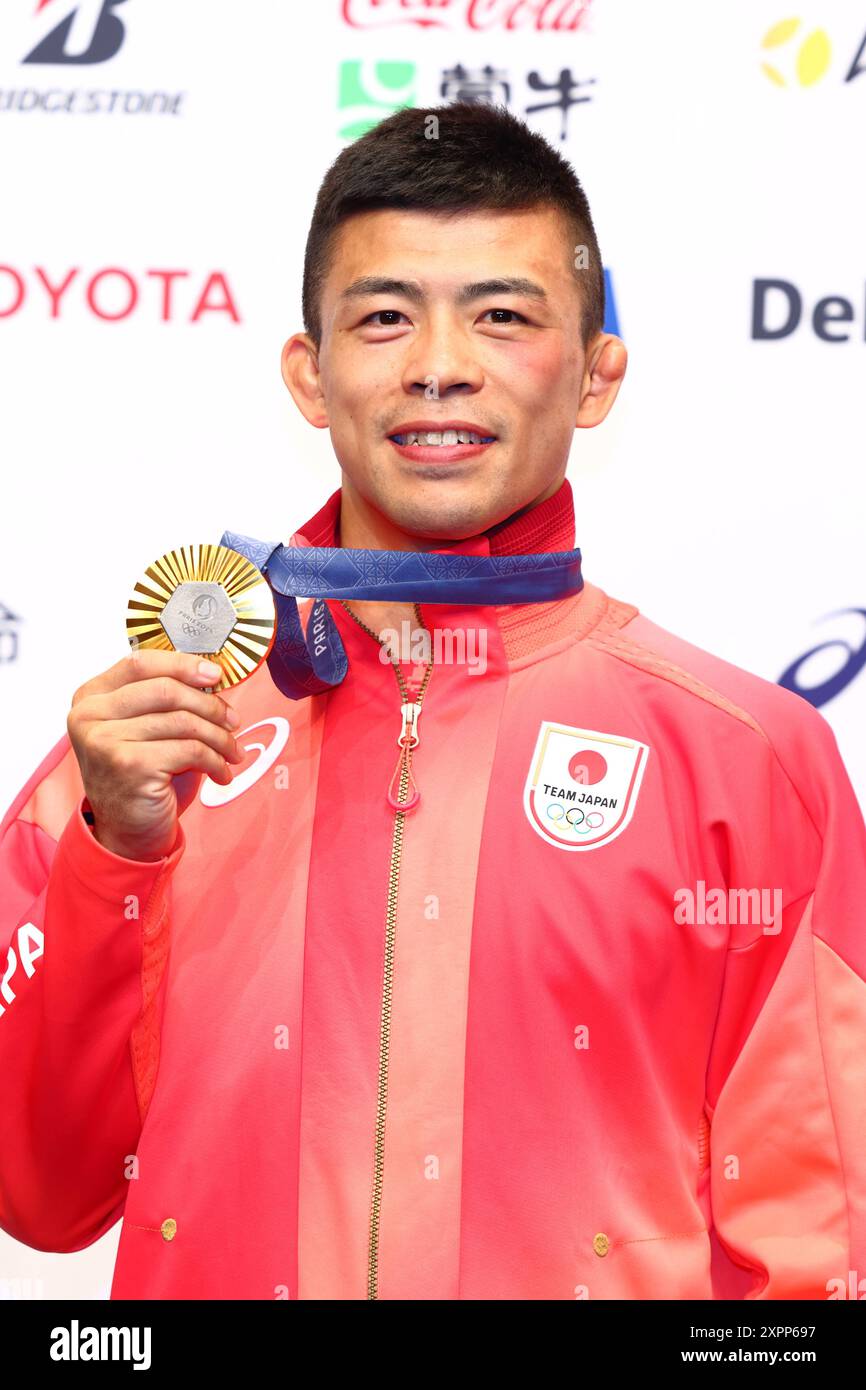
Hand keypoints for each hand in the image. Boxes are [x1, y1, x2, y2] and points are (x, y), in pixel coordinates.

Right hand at [66, 649, 244, 861]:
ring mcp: (105, 740)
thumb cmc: (143, 778)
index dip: (182, 664)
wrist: (128, 833)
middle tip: (233, 721)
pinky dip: (215, 761)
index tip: (215, 674)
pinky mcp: (129, 765)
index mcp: (90, 698)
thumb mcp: (149, 729)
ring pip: (184, 721)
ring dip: (219, 737)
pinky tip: (221, 773)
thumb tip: (213, 676)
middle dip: (210, 704)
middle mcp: (89, 716)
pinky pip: (190, 750)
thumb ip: (166, 700)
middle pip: (166, 689)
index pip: (140, 663)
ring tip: (231, 752)